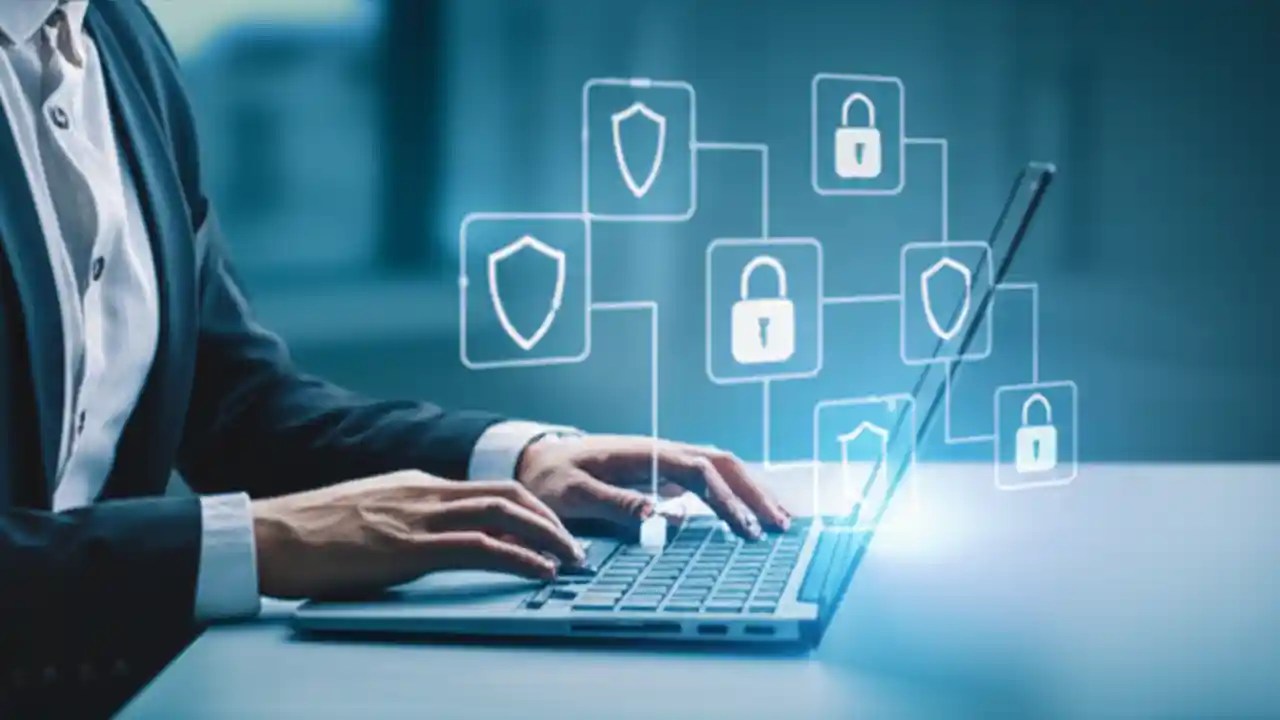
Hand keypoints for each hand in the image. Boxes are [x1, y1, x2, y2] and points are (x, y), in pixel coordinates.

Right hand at [251, 471, 583, 598]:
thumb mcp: (366, 515)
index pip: (487, 487)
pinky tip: (538, 571)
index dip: (527, 507)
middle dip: (549, 518)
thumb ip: (403, 519)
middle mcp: (424, 491)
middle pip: (507, 492)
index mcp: (415, 482)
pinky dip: (517, 558)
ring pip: (502, 514)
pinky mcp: (407, 547)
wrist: (264, 537)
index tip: (550, 528)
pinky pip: (478, 549)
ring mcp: (417, 517)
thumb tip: (429, 542)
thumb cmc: (306, 534)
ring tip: (570, 560)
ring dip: (546, 537)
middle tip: (574, 545)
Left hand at [516, 435, 790, 538]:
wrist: (533, 460)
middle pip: (722, 463)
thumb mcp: (573, 493)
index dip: (727, 499)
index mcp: (644, 453)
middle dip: (755, 491)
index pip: (699, 471)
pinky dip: (733, 494)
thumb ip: (615, 503)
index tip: (746, 528)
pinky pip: (707, 480)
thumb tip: (661, 515)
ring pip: (720, 469)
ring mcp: (663, 462)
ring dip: (750, 491)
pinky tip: (748, 514)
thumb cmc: (550, 477)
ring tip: (780, 520)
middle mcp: (660, 452)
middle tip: (783, 525)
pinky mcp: (661, 475)